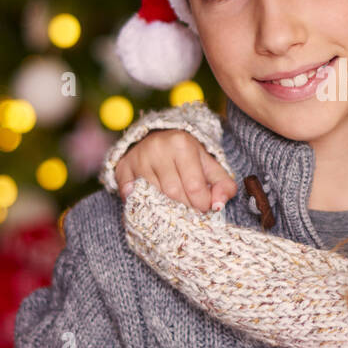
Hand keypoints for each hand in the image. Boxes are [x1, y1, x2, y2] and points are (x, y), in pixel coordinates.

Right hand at [115, 129, 236, 210]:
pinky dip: (142, 203)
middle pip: (174, 194)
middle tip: (189, 208)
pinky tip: (151, 201)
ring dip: (166, 207)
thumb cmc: (188, 158)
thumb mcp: (210, 166)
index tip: (203, 205)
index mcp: (182, 144)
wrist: (158, 139)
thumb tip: (217, 206)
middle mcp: (158, 147)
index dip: (202, 203)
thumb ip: (224, 185)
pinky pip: (131, 196)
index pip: (195, 187)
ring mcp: (138, 158)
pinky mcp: (123, 168)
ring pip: (154, 196)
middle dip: (185, 207)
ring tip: (173, 204)